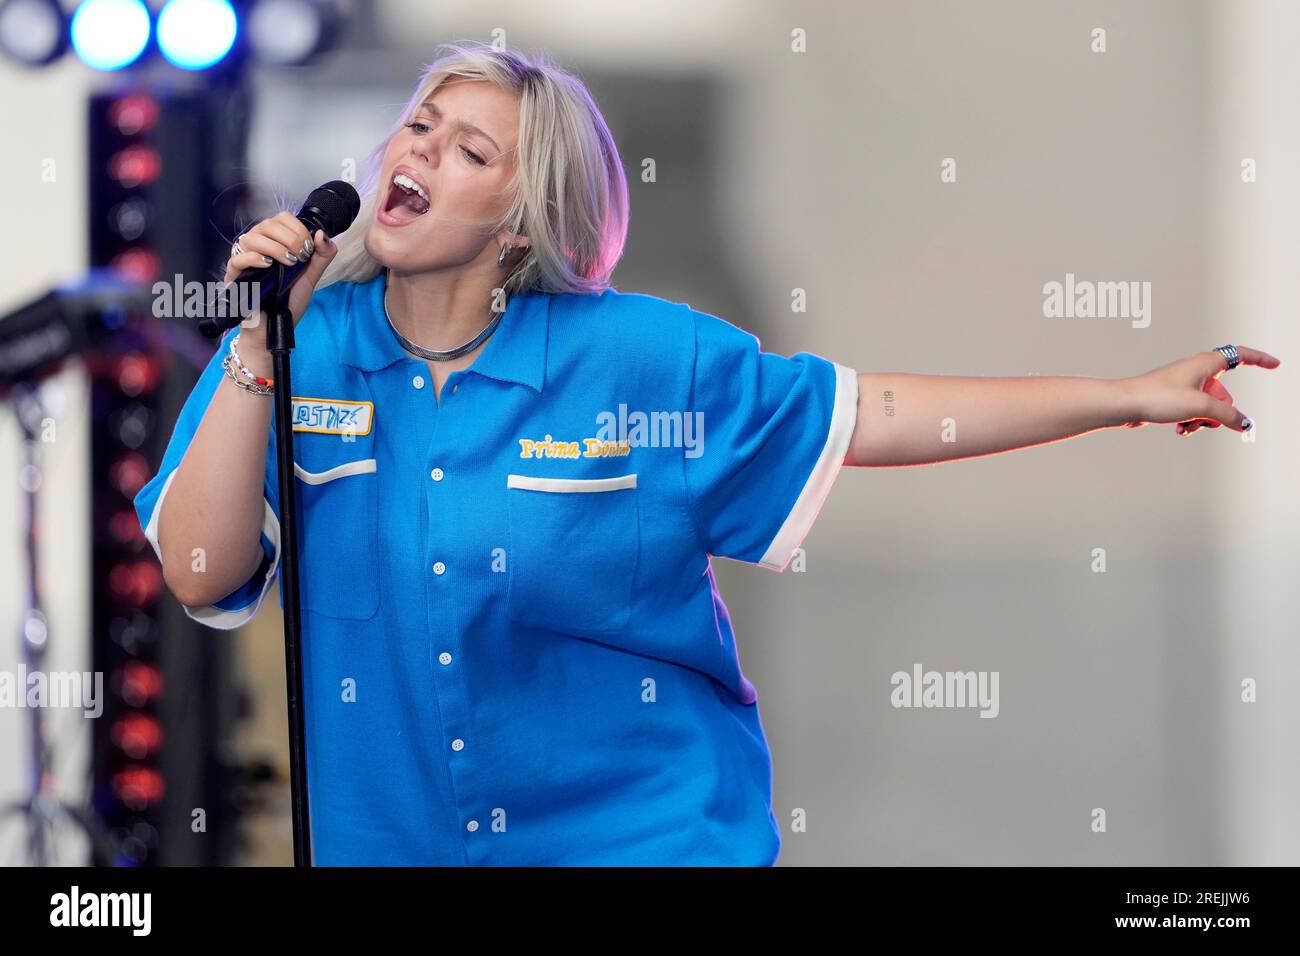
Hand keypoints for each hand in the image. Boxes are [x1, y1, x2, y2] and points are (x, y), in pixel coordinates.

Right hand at [223, 211, 339, 352]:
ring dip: (274, 247)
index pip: (281, 218)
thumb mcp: (310, 277)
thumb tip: (322, 234)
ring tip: (287, 263)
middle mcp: (258, 246)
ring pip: (252, 237)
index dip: (297, 228)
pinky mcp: (235, 276)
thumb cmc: (288, 301)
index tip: (308, 248)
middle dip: (289, 238)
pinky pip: (237, 258)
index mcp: (275, 242)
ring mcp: (244, 259)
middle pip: (267, 224)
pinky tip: (267, 265)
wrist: (274, 327)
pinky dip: (254, 258)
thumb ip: (321, 256)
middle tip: (300, 257)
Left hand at [1119, 345, 1280, 435]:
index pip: (1239, 355)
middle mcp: (1196, 372)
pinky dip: (1190, 423)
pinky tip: (1178, 429)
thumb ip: (1227, 415)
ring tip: (1185, 424)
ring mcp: (1184, 386)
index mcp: (1205, 363)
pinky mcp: (1173, 400)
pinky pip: (1193, 414)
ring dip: (1202, 421)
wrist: (1124, 405)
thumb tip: (1246, 424)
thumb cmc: (1158, 397)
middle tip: (1202, 417)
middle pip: (1224, 395)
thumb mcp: (1200, 407)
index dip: (1259, 360)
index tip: (1275, 364)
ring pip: (1208, 408)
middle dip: (1218, 412)